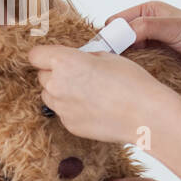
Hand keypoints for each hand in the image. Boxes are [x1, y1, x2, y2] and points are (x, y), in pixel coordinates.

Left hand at [27, 44, 171, 143]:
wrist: (145, 115)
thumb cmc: (131, 82)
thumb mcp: (106, 56)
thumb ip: (83, 57)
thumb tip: (76, 60)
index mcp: (64, 61)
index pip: (35, 55)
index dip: (44, 55)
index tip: (53, 57)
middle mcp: (56, 85)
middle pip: (42, 76)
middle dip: (55, 73)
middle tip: (78, 74)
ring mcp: (61, 108)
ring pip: (50, 96)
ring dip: (61, 92)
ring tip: (88, 91)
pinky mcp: (69, 125)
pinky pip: (63, 112)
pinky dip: (72, 108)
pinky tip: (94, 107)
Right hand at [107, 0, 180, 101]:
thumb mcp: (175, 26)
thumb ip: (146, 26)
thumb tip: (119, 33)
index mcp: (148, 13)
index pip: (117, 21)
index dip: (110, 34)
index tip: (109, 49)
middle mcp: (146, 31)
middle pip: (116, 42)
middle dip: (114, 53)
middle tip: (114, 65)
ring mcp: (149, 52)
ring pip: (124, 61)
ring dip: (126, 67)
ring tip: (128, 75)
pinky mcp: (154, 70)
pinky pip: (136, 75)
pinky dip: (136, 78)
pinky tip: (138, 83)